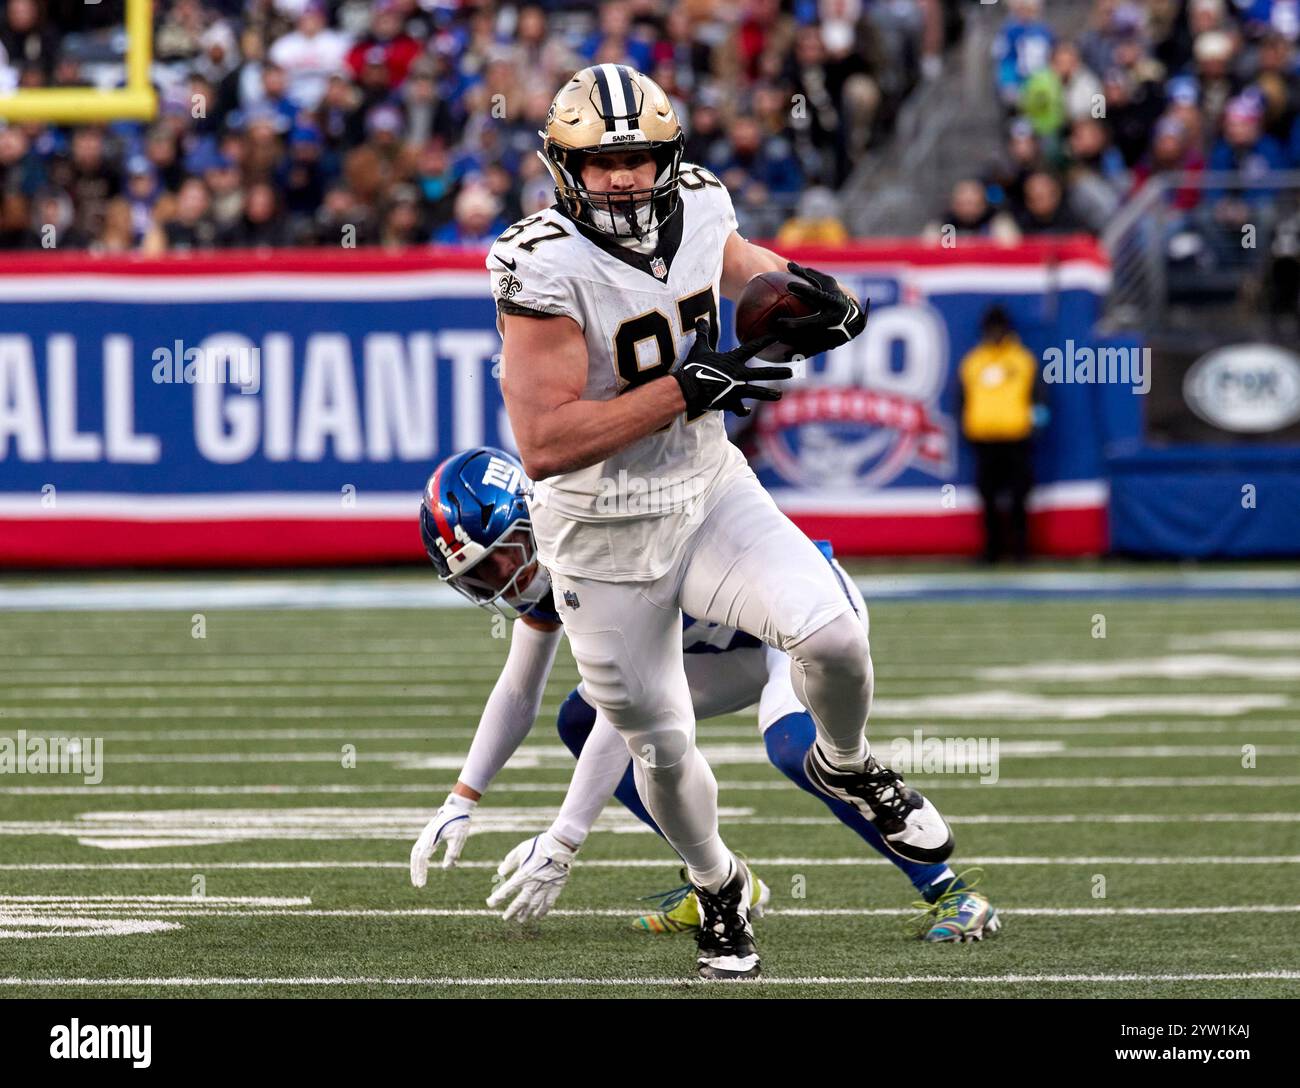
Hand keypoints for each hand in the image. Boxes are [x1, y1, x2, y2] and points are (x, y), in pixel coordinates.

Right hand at [409, 796, 474, 885]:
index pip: (422, 859)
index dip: (420, 872)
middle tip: (417, 885)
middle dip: (415, 871)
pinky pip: (420, 848)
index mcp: (431, 838)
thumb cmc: (460, 822)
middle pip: (415, 857)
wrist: (458, 806)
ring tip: (418, 878)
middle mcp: (425, 836)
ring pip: (416, 852)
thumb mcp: (459, 838)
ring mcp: (425, 834)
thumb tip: (446, 868)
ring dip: (415, 866)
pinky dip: (419, 858)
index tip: (421, 884)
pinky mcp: (428, 834)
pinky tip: (423, 865)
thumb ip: (452, 853)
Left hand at [485, 831, 575, 921]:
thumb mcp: (520, 850)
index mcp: (523, 875)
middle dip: (512, 911)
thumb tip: (500, 872)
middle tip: (506, 918)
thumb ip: (509, 862)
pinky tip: (538, 916)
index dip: (497, 898)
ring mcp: (545, 887)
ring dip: (526, 913)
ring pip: (534, 905)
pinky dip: (543, 910)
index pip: (507, 890)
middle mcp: (533, 884)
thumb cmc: (538, 846)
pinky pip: (549, 902)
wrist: (559, 845)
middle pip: (521, 902)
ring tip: (521, 920)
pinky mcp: (556, 887)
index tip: (490, 904)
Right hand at [670, 318, 788, 416]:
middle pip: (763, 372)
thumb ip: (704, 335)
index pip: (753, 347)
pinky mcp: (730, 403)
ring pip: (758, 392)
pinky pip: (739, 409)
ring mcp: (737, 390)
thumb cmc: (694, 367)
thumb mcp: (700, 349)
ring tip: (780, 396)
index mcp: (733, 360)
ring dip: (770, 394)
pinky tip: (746, 411)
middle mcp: (739, 374)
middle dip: (778, 372)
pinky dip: (742, 410)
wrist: (689, 389)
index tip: (778, 336)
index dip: (766, 340)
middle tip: (791, 372)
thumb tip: (700, 319)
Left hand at [776, 261, 868, 356]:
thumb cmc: (836, 297)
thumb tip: (789, 264)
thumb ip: (811, 276)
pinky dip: (796, 353)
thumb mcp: (828, 284)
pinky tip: (781, 356)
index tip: (789, 285)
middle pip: (812, 323)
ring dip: (792, 341)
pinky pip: (810, 351)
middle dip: (796, 324)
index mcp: (833, 302)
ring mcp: (831, 335)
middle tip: (778, 323)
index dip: (804, 289)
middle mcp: (833, 319)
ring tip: (775, 339)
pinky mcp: (827, 346)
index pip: (817, 295)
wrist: (855, 322)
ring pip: (809, 340)